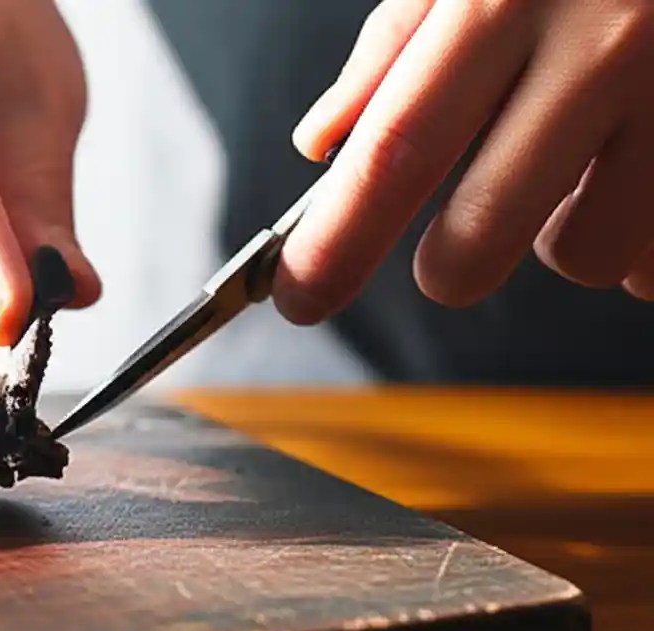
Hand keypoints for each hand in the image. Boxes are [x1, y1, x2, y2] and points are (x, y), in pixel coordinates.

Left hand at [281, 0, 653, 323]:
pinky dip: (638, 237)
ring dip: (561, 237)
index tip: (299, 296)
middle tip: (447, 252)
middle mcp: (604, 48)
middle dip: (447, 268)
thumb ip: (398, 46)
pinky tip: (639, 172)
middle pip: (483, 236)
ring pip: (586, 256)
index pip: (395, 151)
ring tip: (582, 164)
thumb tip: (321, 142)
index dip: (337, 242)